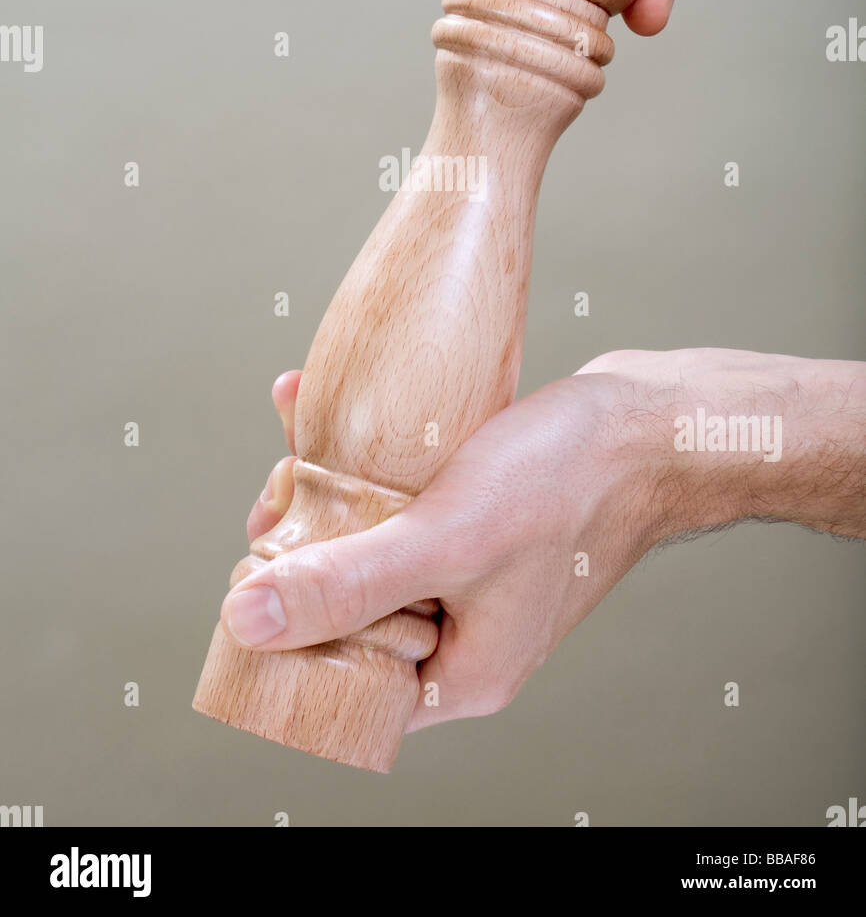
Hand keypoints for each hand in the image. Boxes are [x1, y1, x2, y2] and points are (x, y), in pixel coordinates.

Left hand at [221, 350, 864, 730]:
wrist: (652, 424)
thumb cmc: (568, 485)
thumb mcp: (444, 537)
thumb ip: (347, 584)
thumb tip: (244, 620)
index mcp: (461, 674)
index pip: (342, 686)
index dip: (285, 641)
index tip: (253, 572)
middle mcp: (463, 636)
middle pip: (349, 615)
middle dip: (300, 554)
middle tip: (277, 498)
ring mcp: (471, 580)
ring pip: (371, 554)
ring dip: (326, 501)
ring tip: (299, 445)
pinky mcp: (476, 528)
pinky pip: (402, 511)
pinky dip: (365, 469)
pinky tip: (334, 413)